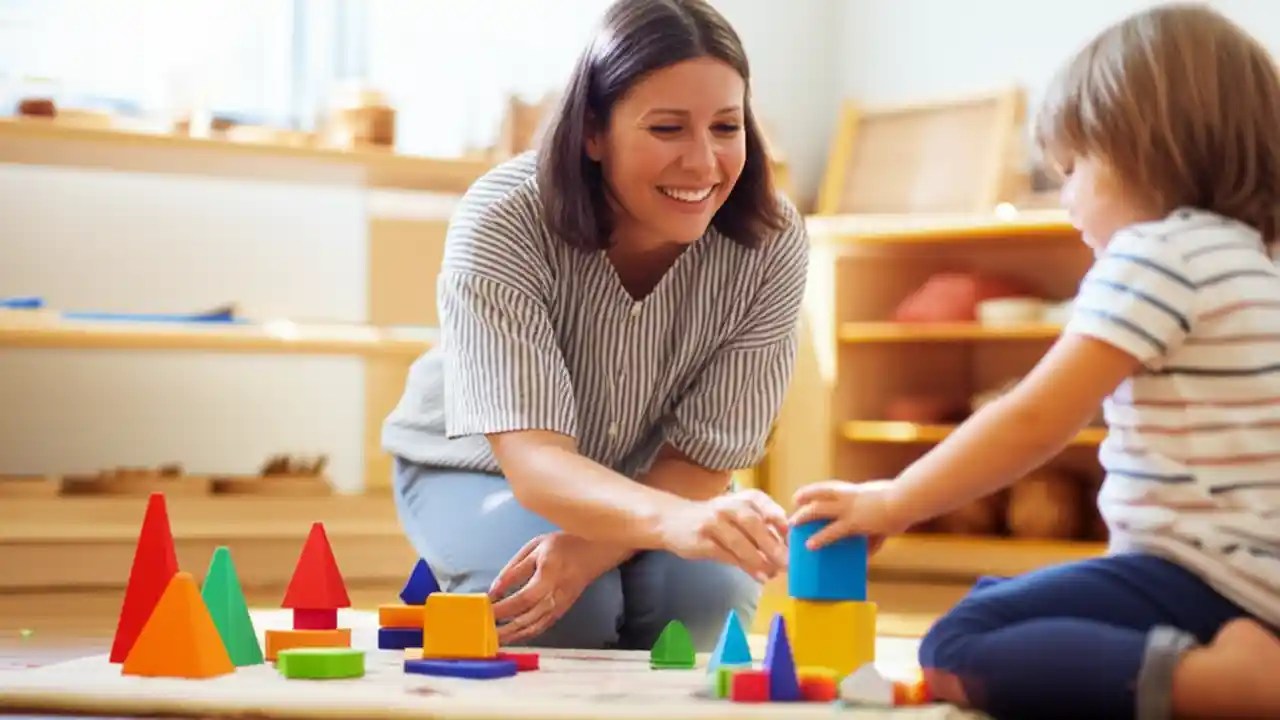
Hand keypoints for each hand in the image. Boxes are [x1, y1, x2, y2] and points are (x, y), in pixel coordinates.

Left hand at [487, 532, 622, 644]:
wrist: (596, 551)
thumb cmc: (566, 545)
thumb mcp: (536, 547)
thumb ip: (514, 569)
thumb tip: (494, 590)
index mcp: (549, 574)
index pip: (523, 597)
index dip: (504, 607)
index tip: (486, 610)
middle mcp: (556, 594)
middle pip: (527, 618)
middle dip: (504, 627)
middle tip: (484, 632)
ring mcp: (560, 606)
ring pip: (534, 627)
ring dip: (512, 636)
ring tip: (493, 639)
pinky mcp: (562, 611)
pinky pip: (541, 627)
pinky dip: (525, 635)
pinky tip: (512, 636)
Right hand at [658, 489, 788, 581]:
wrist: (672, 520)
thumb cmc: (714, 519)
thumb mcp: (739, 516)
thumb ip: (762, 528)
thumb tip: (788, 550)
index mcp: (744, 497)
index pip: (768, 508)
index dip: (783, 525)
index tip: (796, 543)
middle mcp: (729, 505)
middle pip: (755, 524)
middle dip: (774, 545)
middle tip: (789, 564)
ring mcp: (714, 522)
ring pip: (741, 542)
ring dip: (760, 560)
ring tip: (773, 573)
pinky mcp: (702, 539)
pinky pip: (728, 555)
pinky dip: (745, 566)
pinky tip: (758, 576)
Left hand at [788, 479, 909, 551]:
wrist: (906, 499)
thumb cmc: (901, 499)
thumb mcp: (885, 513)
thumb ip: (874, 527)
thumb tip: (870, 548)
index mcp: (855, 491)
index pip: (828, 488)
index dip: (812, 492)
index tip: (799, 497)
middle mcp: (849, 497)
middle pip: (819, 496)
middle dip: (804, 503)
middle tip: (793, 512)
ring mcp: (849, 509)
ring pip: (819, 510)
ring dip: (804, 517)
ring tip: (792, 525)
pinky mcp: (853, 523)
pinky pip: (832, 532)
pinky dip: (820, 538)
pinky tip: (809, 545)